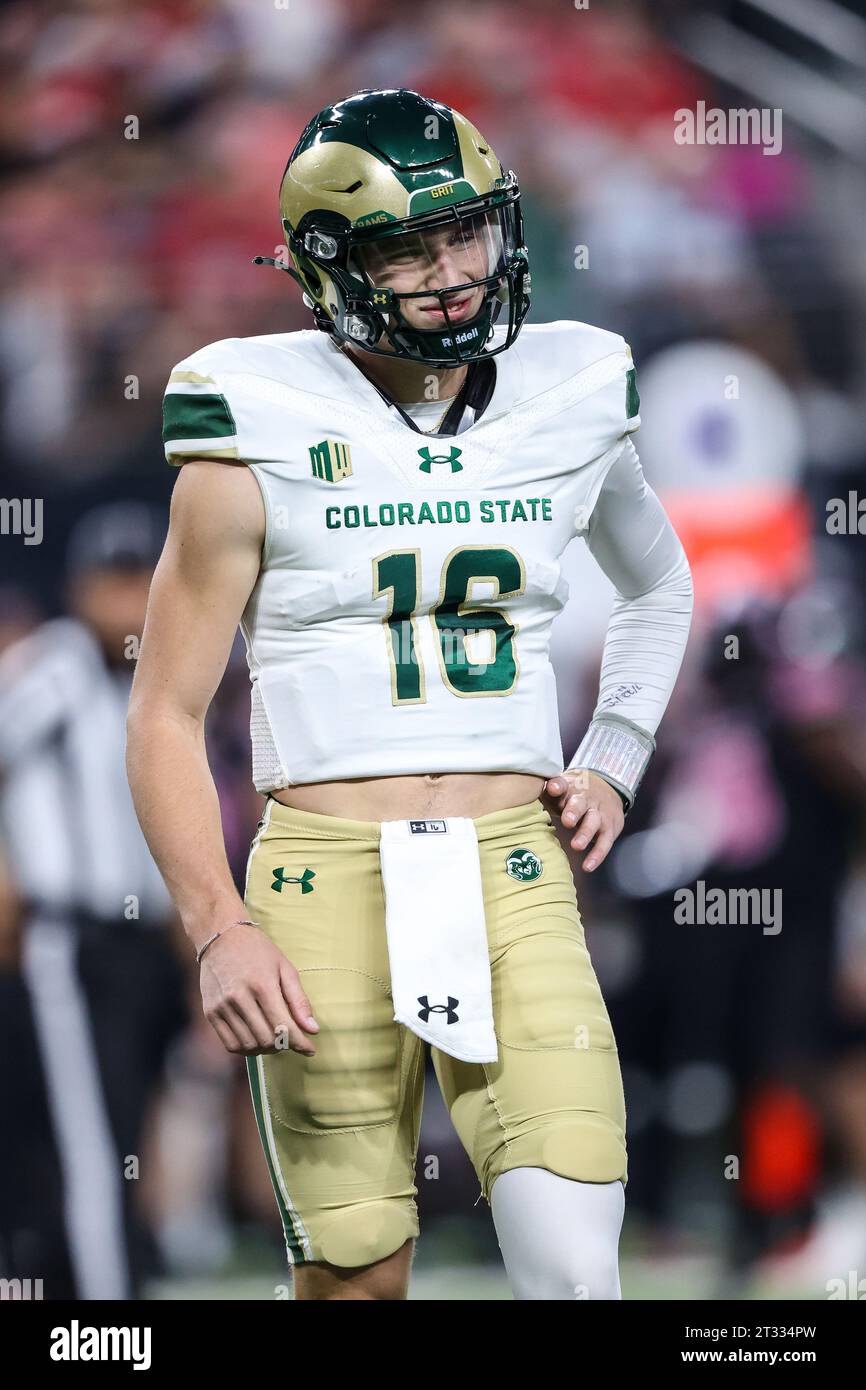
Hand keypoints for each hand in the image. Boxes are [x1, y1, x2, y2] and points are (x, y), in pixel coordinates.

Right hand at [199, 923, 319, 1056]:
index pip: (284, 1026)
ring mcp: (222, 1006)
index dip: (300, 1043)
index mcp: (262, 985)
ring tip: (273, 1039)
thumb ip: (299, 1001)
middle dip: (284, 1045)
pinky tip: (255, 1039)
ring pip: (248, 1045)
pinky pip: (230, 1044)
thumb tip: (313, 1029)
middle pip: (266, 1039)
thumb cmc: (258, 951)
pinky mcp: (210, 1012)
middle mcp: (239, 997)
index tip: (310, 1048)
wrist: (221, 937)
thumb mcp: (285, 968)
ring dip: (265, 1049)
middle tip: (290, 1039)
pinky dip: (246, 1048)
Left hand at [544, 769, 624, 871]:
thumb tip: (513, 804)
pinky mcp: (610, 827)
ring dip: (585, 833)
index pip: (562, 784)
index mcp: (569, 788)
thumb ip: (541, 797)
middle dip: (574, 811)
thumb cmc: (572, 795)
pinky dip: (597, 854)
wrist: (607, 787)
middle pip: (580, 803)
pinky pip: (605, 841)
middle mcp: (585, 798)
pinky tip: (588, 866)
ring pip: (594, 821)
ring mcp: (599, 812)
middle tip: (567, 821)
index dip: (557, 786)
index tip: (552, 788)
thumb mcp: (558, 791)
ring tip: (576, 846)